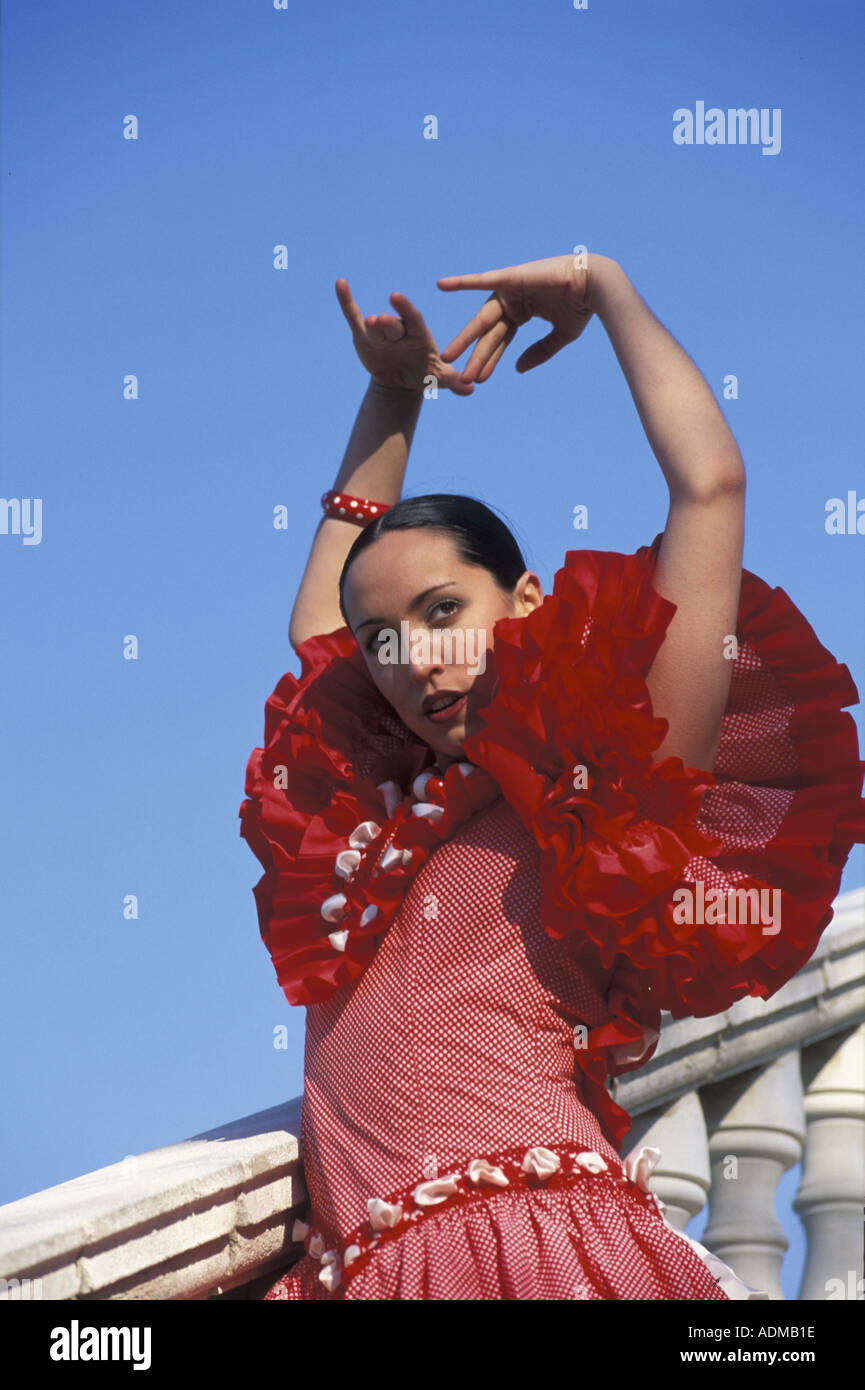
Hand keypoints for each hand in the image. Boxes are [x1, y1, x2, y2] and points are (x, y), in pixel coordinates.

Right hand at [335, 278, 474, 395]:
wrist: (401, 383)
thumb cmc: (423, 375)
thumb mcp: (438, 379)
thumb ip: (453, 381)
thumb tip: (470, 390)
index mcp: (419, 334)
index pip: (414, 319)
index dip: (406, 309)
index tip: (396, 298)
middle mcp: (400, 329)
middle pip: (394, 324)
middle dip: (388, 323)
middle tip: (381, 320)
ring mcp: (380, 331)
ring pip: (375, 326)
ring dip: (372, 324)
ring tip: (369, 323)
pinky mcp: (363, 335)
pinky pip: (354, 316)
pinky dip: (346, 301)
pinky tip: (340, 283)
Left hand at [437, 253, 606, 382]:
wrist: (595, 285)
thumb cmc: (582, 306)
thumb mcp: (561, 336)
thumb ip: (539, 352)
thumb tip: (517, 369)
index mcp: (522, 312)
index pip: (500, 340)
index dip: (490, 360)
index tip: (478, 380)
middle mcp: (512, 300)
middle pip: (488, 334)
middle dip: (475, 356)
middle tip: (459, 374)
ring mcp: (509, 288)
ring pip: (483, 320)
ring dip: (466, 338)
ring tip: (448, 355)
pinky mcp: (511, 277)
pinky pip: (481, 280)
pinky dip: (462, 282)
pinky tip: (441, 285)